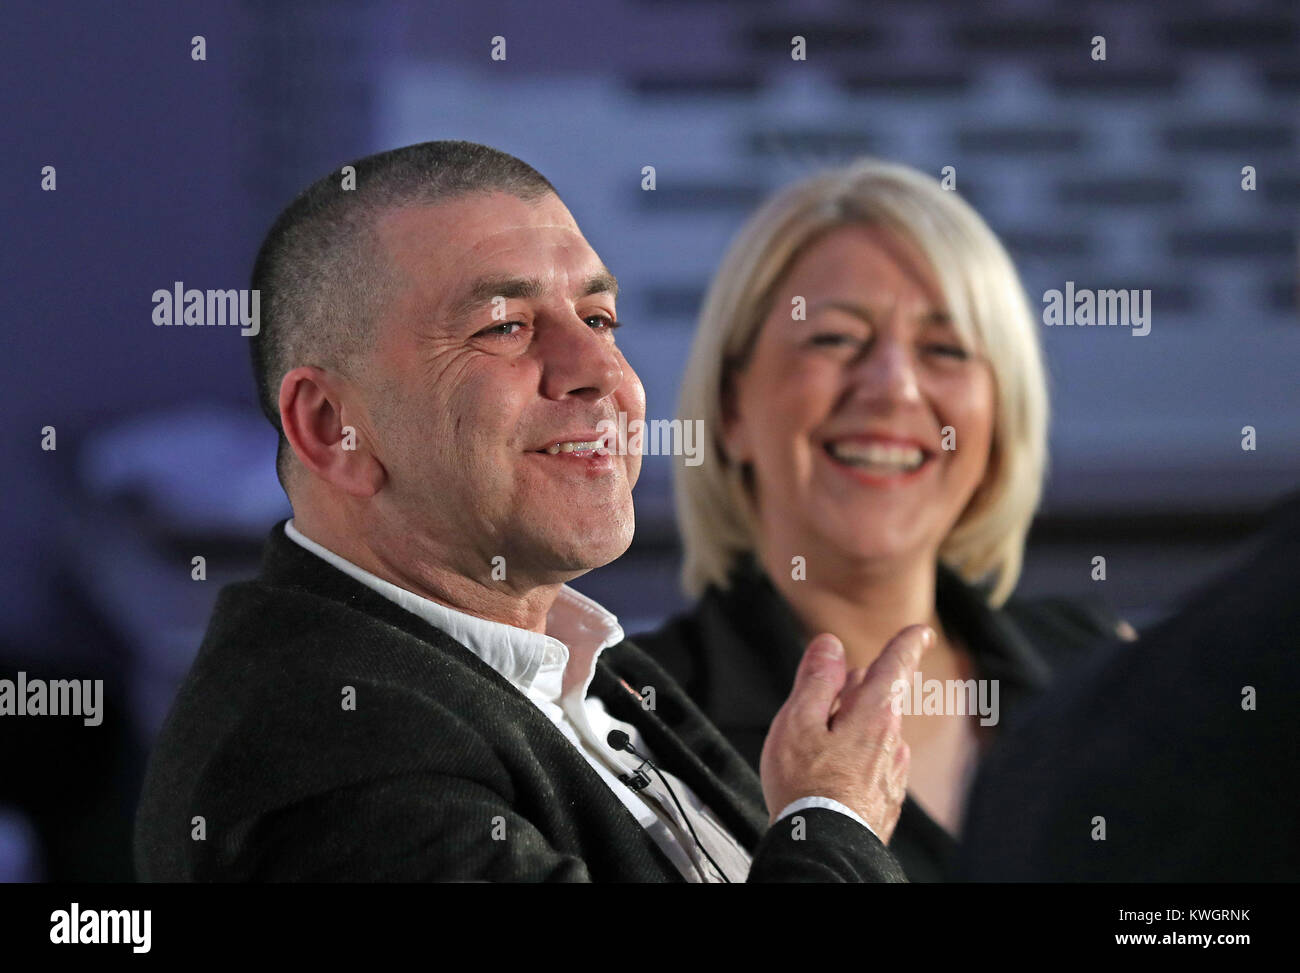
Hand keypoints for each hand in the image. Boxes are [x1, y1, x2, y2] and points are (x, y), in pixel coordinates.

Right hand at [758, 625, 929, 843]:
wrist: (824, 848)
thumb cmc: (804, 786)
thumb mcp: (797, 721)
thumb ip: (816, 680)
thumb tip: (830, 644)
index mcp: (872, 713)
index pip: (895, 666)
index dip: (908, 643)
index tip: (922, 631)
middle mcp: (892, 740)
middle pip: (876, 698)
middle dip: (852, 692)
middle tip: (815, 709)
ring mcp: (893, 772)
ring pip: (875, 733)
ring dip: (853, 730)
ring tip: (814, 753)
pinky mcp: (886, 800)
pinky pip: (874, 765)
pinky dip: (857, 760)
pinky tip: (831, 778)